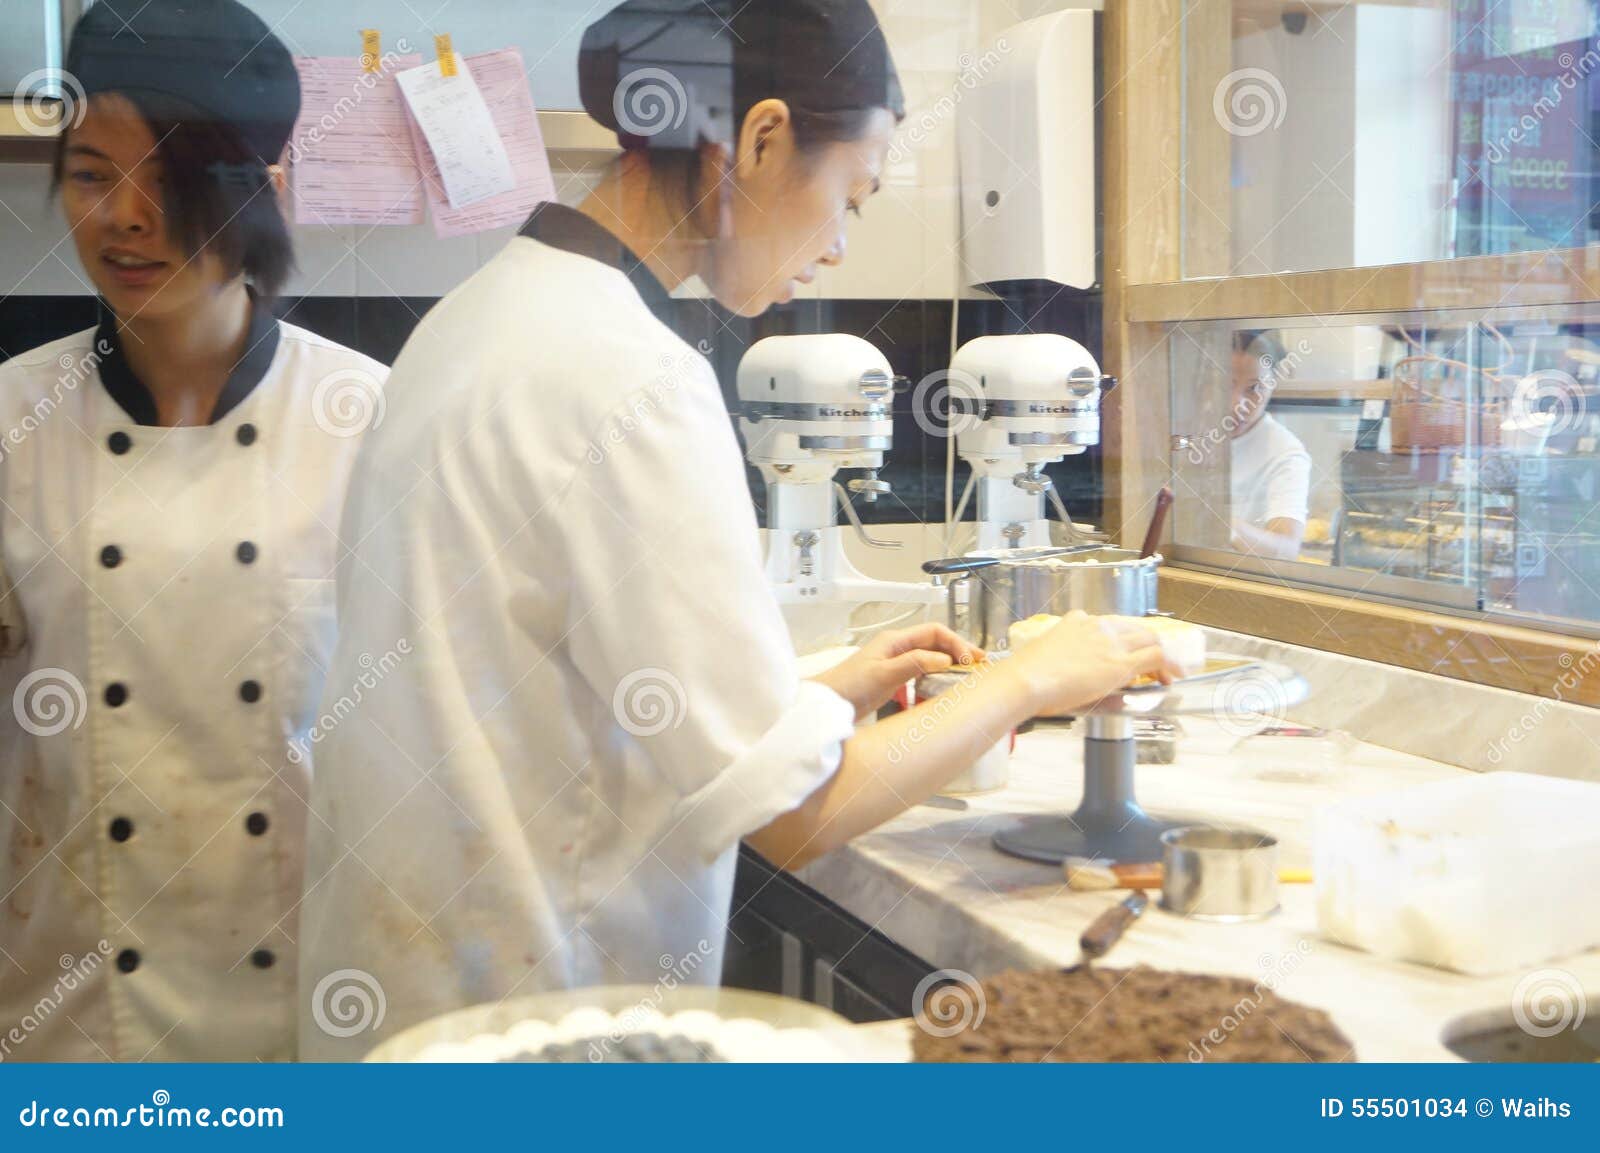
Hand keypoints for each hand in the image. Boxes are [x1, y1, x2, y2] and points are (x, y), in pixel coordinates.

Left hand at [808, 623, 984, 721]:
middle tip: (980, 665)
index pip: (934, 632)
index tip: (971, 659)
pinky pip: (922, 671)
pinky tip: (945, 685)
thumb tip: (945, 659)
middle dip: (959, 650)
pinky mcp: (893, 678)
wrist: (827, 703)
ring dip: (950, 662)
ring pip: (930, 657)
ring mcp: (895, 662)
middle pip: (935, 642)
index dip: (956, 642)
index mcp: (895, 640)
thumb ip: (913, 664)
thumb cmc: (849, 686)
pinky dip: (937, 675)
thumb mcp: (883, 674)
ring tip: (968, 674)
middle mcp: (897, 647)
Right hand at [999, 611, 1179, 716]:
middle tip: (1151, 663)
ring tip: (1165, 672)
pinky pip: (1156, 657)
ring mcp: (1112, 643)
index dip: (1124, 640)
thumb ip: (1061, 655)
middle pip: (1134, 628)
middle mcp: (1098, 626)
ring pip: (1150, 638)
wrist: (1027, 680)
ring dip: (1160, 654)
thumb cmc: (1027, 675)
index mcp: (1077, 622)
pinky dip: (1169, 665)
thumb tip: (1066, 672)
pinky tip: (1172, 676)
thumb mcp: (1046, 655)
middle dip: (1147, 644)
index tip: (1125, 652)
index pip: (1111, 625)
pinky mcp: (1122, 663)